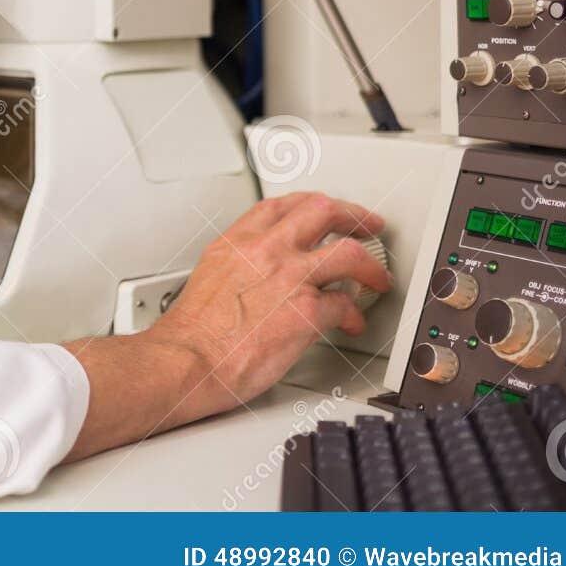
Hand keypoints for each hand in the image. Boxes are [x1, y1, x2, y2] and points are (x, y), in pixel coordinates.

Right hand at [59, 192, 390, 460]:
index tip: (324, 211)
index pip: (281, 205)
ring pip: (349, 252)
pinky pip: (346, 303)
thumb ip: (239, 266)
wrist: (188, 360)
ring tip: (377, 276)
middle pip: (322, 211)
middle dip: (352, 215)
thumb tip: (260, 275)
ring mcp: (290, 278)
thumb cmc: (193, 333)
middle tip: (367, 224)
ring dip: (370, 265)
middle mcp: (265, 251)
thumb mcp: (210, 278)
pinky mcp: (308, 312)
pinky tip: (352, 323)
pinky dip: (354, 314)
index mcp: (237, 242)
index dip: (310, 205)